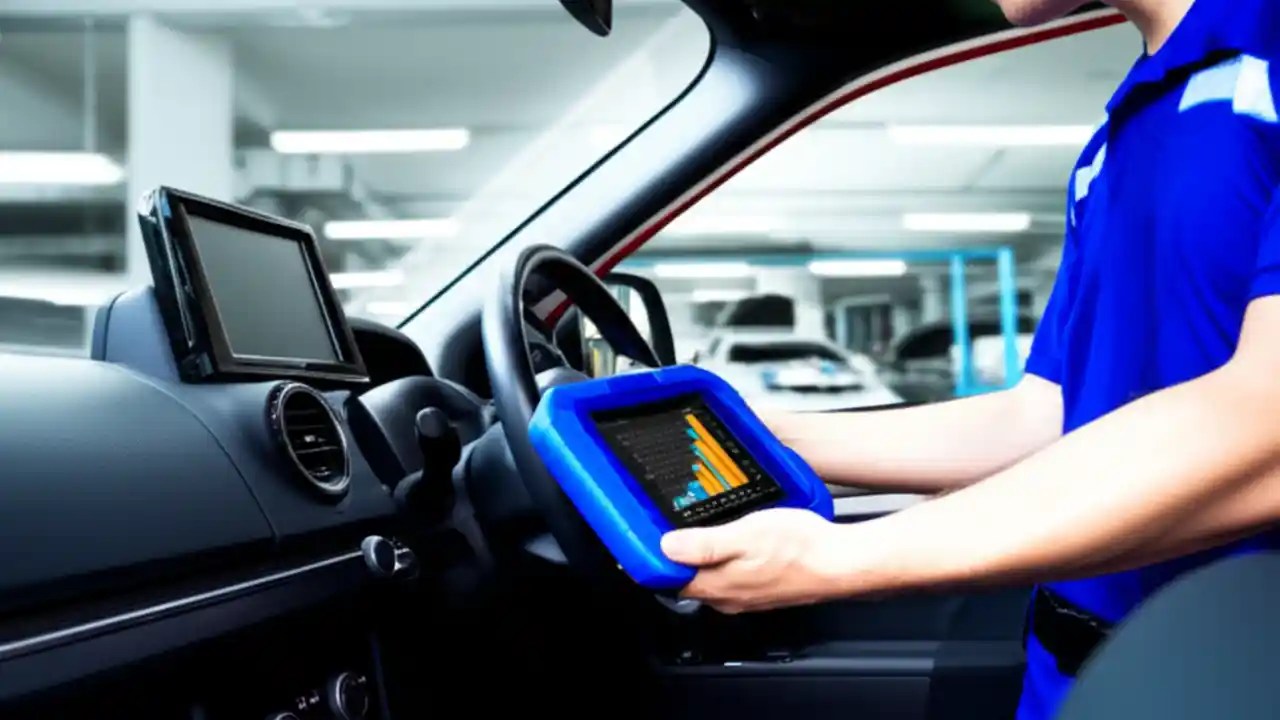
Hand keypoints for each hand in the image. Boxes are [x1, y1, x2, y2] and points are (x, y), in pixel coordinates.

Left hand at [660, 508, 851, 613]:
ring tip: (706, 525)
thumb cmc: (800, 548)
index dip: (657, 558)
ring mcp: (748, 595)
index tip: (651, 535)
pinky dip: (727, 557)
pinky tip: (737, 537)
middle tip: (676, 522)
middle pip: (689, 578)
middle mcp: (729, 597)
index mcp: (718, 587)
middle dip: (679, 554)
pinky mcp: (765, 588)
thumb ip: (703, 544)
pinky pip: (734, 574)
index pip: (670, 580)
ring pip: (712, 576)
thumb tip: (667, 548)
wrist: (842, 562)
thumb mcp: (744, 535)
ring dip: (703, 554)